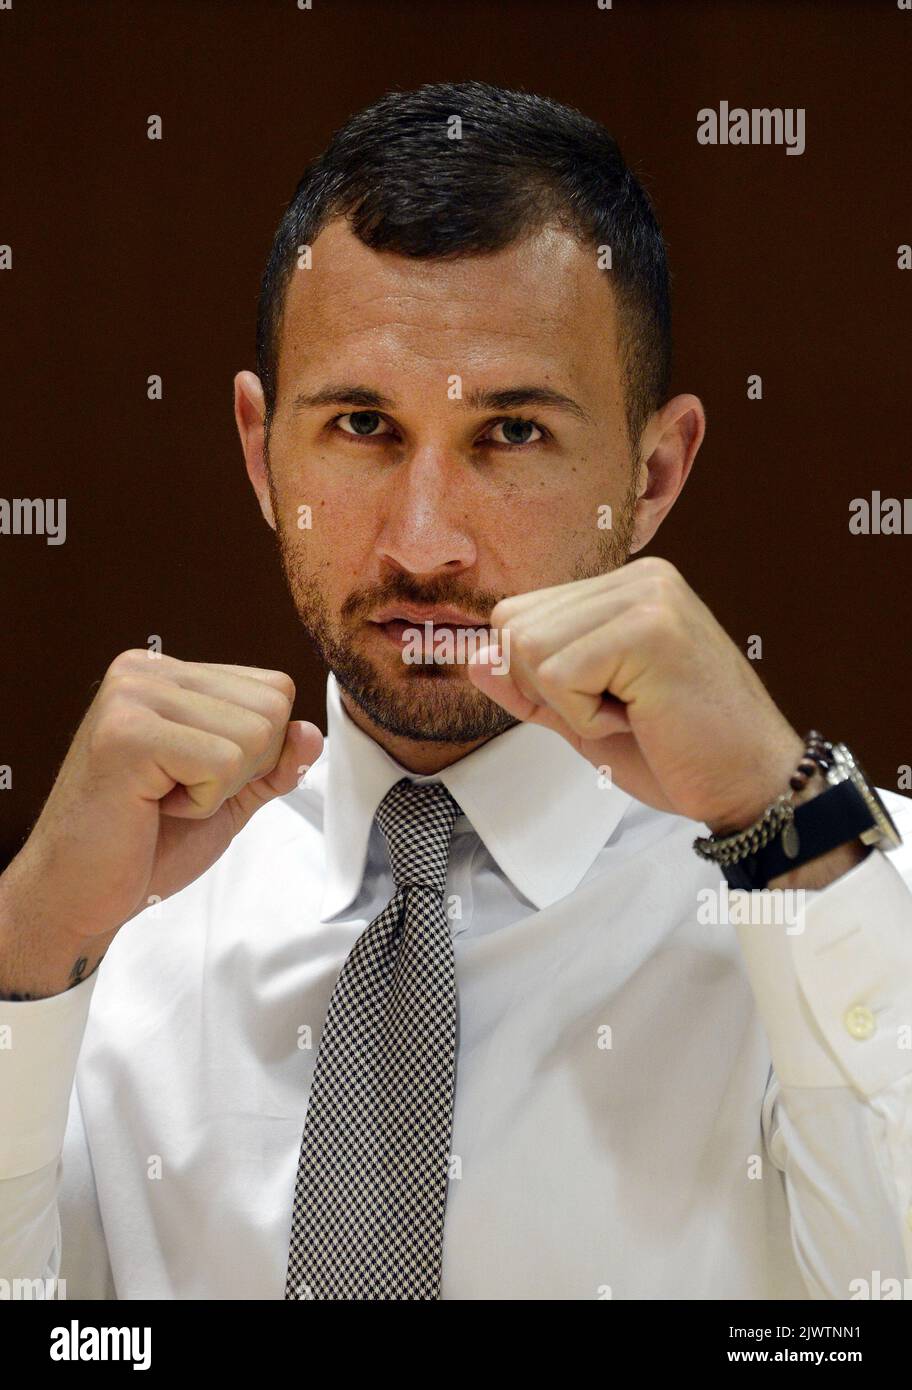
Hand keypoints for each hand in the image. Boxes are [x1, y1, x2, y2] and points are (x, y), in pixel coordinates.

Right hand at [0, 651, 322, 970]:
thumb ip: (274, 762)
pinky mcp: (126, 734)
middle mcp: (146, 670)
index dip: (259, 752)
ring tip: (162, 798)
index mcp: (168, 673)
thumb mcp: (230, 796)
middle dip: (244, 770)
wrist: (79, 895)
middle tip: (178, 793)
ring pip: (254, 734)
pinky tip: (152, 806)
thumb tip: (313, 733)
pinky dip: (201, 803)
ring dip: (220, 789)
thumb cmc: (146, 844)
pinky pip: (223, 763)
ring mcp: (132, 696)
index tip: (196, 778)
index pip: (274, 690)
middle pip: (272, 708)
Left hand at [467, 557, 804, 830]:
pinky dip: (585, 716)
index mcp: (627, 587)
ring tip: (633, 711)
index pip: (520, 613)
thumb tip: (472, 658)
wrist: (750, 786)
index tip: (601, 702)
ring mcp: (647, 597)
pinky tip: (640, 717)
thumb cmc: (679, 753)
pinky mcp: (649, 629)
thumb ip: (530, 685)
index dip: (535, 675)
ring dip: (569, 703)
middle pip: (514, 625)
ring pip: (528, 648)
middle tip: (621, 709)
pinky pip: (557, 677)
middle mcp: (639, 577)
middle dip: (548, 688)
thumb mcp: (585, 716)